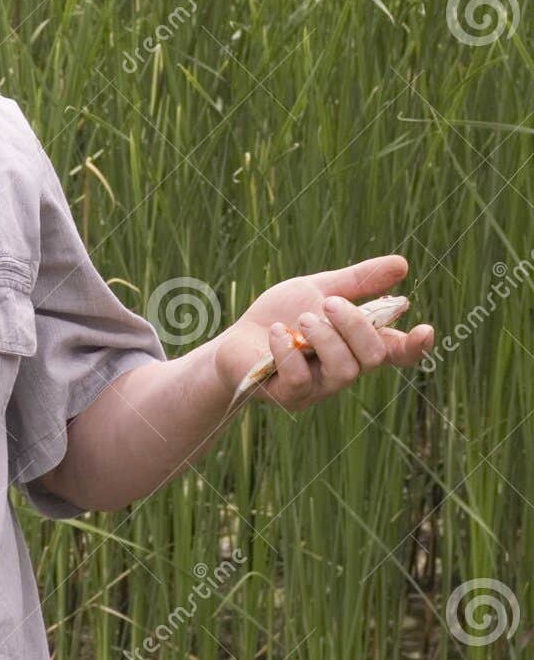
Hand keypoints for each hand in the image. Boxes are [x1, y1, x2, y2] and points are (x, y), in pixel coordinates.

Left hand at [211, 254, 434, 410]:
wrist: (234, 339)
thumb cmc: (280, 315)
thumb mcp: (318, 289)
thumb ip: (357, 281)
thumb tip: (403, 263)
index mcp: (356, 345)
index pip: (397, 353)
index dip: (416, 347)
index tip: (425, 329)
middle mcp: (343, 370)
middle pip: (372, 357)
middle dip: (354, 325)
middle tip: (328, 304)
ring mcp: (318, 388)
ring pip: (344, 371)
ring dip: (325, 338)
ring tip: (302, 319)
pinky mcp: (288, 396)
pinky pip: (300, 380)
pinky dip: (288, 350)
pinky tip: (275, 332)